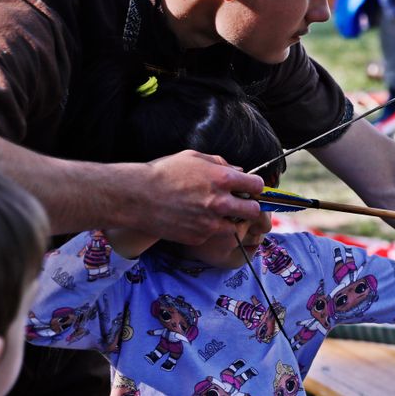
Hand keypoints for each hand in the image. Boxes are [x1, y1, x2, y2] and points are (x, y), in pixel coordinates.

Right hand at [134, 150, 268, 244]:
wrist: (137, 197)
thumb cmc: (164, 172)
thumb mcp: (194, 157)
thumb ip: (221, 164)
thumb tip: (239, 172)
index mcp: (222, 179)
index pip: (257, 186)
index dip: (255, 187)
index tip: (249, 189)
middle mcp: (220, 203)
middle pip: (253, 210)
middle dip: (249, 206)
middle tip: (239, 204)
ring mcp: (210, 223)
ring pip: (236, 226)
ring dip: (230, 221)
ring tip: (216, 214)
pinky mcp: (198, 238)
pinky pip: (213, 235)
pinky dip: (209, 229)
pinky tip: (195, 220)